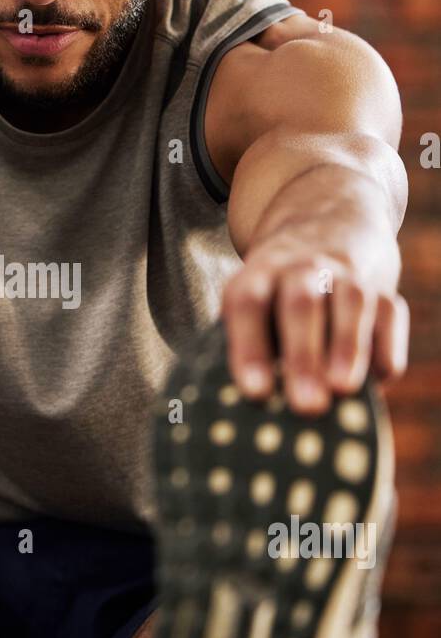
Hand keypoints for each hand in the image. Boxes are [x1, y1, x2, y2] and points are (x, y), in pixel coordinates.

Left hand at [221, 242, 408, 414]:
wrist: (329, 223)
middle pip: (300, 303)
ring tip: (341, 390)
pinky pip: (390, 315)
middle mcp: (302, 267)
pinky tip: (378, 381)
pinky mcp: (384, 287)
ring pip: (350, 304)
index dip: (249, 347)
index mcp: (259, 274)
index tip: (255, 392)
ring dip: (346, 348)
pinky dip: (385, 348)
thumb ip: (251, 348)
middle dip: (303, 355)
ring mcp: (346, 273)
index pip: (247, 303)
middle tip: (305, 406)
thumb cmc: (277, 292)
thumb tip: (253, 414)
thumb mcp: (254, 303)